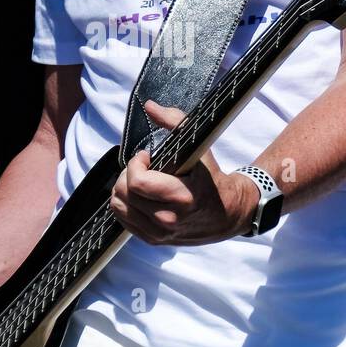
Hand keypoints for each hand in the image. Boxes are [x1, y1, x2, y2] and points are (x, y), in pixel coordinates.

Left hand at [108, 99, 258, 245]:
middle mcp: (168, 219)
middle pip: (123, 192)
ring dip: (124, 188)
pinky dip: (126, 204)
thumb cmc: (211, 177)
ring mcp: (159, 233)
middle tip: (144, 167)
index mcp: (182, 198)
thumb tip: (149, 106)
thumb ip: (175, 122)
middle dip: (129, 173)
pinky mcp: (153, 240)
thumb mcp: (199, 147)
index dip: (136, 163)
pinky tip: (140, 195)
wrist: (227, 213)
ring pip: (118, 206)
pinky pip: (122, 219)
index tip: (146, 156)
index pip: (137, 182)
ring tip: (141, 181)